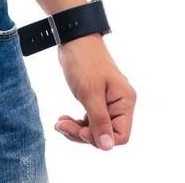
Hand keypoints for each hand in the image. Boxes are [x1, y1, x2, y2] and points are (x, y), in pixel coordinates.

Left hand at [53, 34, 135, 150]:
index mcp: (125, 101)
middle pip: (106, 134)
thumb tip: (108, 147)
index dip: (100, 139)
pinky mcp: (96, 99)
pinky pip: (89, 120)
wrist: (74, 38)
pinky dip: (76, 123)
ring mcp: (108, 102)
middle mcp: (120, 103)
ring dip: (76, 130)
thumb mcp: (90, 93)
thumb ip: (99, 121)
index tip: (82, 131)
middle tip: (63, 126)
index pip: (121, 136)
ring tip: (60, 123)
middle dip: (83, 134)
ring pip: (95, 129)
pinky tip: (63, 119)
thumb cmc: (84, 61)